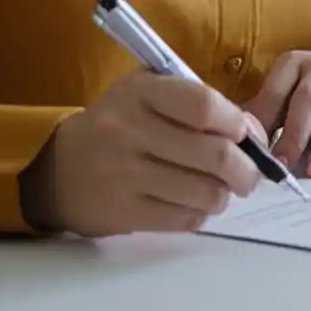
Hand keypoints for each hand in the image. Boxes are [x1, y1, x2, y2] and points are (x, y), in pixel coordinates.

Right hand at [20, 71, 264, 236]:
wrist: (58, 168)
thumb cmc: (119, 124)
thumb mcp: (148, 94)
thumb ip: (198, 103)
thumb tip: (252, 131)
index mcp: (141, 92)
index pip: (204, 105)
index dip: (237, 123)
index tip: (244, 134)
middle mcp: (129, 130)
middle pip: (215, 154)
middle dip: (246, 169)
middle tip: (248, 174)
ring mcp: (124, 174)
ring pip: (205, 192)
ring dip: (224, 194)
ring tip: (219, 189)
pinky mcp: (123, 212)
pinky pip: (184, 218)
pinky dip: (201, 213)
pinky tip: (193, 203)